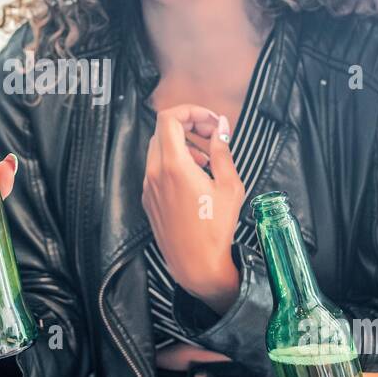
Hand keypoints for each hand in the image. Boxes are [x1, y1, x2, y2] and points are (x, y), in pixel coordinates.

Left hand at [141, 105, 242, 311]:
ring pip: (158, 149)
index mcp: (174, 165)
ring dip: (181, 144)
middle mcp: (154, 173)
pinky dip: (173, 162)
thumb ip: (222, 150)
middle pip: (163, 130)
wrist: (196, 264)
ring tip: (206, 158)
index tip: (211, 122)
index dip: (191, 112)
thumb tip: (221, 125)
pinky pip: (156, 169)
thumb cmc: (216, 228)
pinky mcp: (148, 200)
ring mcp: (148, 187)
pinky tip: (194, 177)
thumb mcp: (229, 185)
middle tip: (212, 136)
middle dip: (188, 125)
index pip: (169, 118)